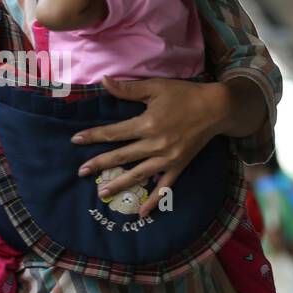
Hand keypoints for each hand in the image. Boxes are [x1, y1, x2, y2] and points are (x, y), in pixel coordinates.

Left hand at [70, 77, 226, 218]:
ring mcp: (168, 158)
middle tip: (81, 172)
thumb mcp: (155, 87)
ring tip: (102, 193)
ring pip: (139, 174)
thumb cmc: (184, 95)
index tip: (75, 140)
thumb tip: (104, 81)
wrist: (216, 108)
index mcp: (148, 124)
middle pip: (122, 156)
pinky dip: (154, 200)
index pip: (114, 133)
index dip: (93, 136)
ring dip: (120, 184)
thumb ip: (128, 89)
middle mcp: (156, 144)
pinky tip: (142, 212)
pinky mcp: (179, 166)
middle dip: (100, 164)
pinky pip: (165, 187)